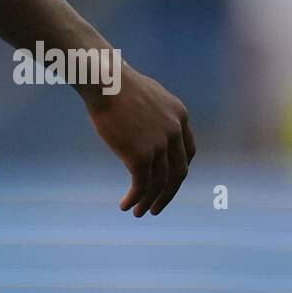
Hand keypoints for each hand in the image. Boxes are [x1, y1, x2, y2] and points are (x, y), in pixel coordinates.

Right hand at [82, 67, 195, 216]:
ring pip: (160, 183)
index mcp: (179, 115)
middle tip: (157, 207)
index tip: (169, 181)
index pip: (188, 151)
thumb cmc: (114, 82)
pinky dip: (135, 199)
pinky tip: (125, 205)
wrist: (104, 80)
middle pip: (178, 172)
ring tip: (139, 212)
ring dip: (150, 201)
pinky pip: (141, 186)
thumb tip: (141, 121)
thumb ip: (151, 111)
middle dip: (169, 193)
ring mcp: (159, 145)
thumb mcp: (143, 94)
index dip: (180, 170)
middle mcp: (174, 132)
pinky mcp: (141, 156)